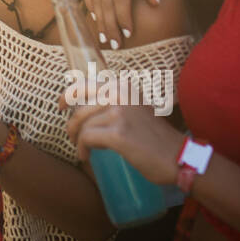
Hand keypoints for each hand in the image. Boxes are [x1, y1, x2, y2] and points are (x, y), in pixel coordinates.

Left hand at [59, 80, 181, 185]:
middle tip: (70, 135)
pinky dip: (82, 149)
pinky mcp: (117, 133)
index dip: (68, 94)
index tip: (61, 105)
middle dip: (71, 123)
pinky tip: (85, 156)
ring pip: (81, 124)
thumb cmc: (155, 137)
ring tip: (82, 149)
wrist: (178, 156)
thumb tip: (87, 107)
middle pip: (79, 107)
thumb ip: (116, 102)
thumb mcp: (135, 108)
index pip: (85, 84)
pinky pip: (86, 138)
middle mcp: (119, 92)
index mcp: (122, 84)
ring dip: (77, 139)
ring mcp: (118, 112)